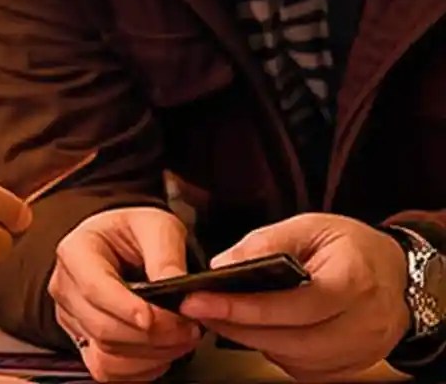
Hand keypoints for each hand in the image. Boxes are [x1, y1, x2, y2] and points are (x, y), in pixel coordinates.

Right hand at [50, 207, 202, 381]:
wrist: (124, 244)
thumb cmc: (135, 231)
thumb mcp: (157, 225)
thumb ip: (165, 251)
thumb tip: (174, 281)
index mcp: (76, 251)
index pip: (94, 287)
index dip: (126, 307)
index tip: (157, 317)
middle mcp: (66, 286)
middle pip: (102, 327)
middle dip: (151, 335)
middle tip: (188, 328)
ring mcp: (72, 317)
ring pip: (106, 353)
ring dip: (150, 354)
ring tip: (180, 339)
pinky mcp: (82, 340)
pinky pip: (106, 370)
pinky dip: (140, 369)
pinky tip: (161, 352)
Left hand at [179, 213, 409, 380]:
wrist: (396, 273)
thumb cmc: (352, 248)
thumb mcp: (311, 226)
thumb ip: (267, 243)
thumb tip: (223, 266)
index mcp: (354, 280)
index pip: (295, 303)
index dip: (244, 306)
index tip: (201, 300)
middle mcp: (363, 322)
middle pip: (291, 338)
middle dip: (237, 325)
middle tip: (199, 310)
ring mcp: (360, 349)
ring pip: (294, 358)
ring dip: (251, 340)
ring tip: (221, 317)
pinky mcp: (351, 366)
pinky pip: (303, 369)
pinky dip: (275, 352)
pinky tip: (259, 331)